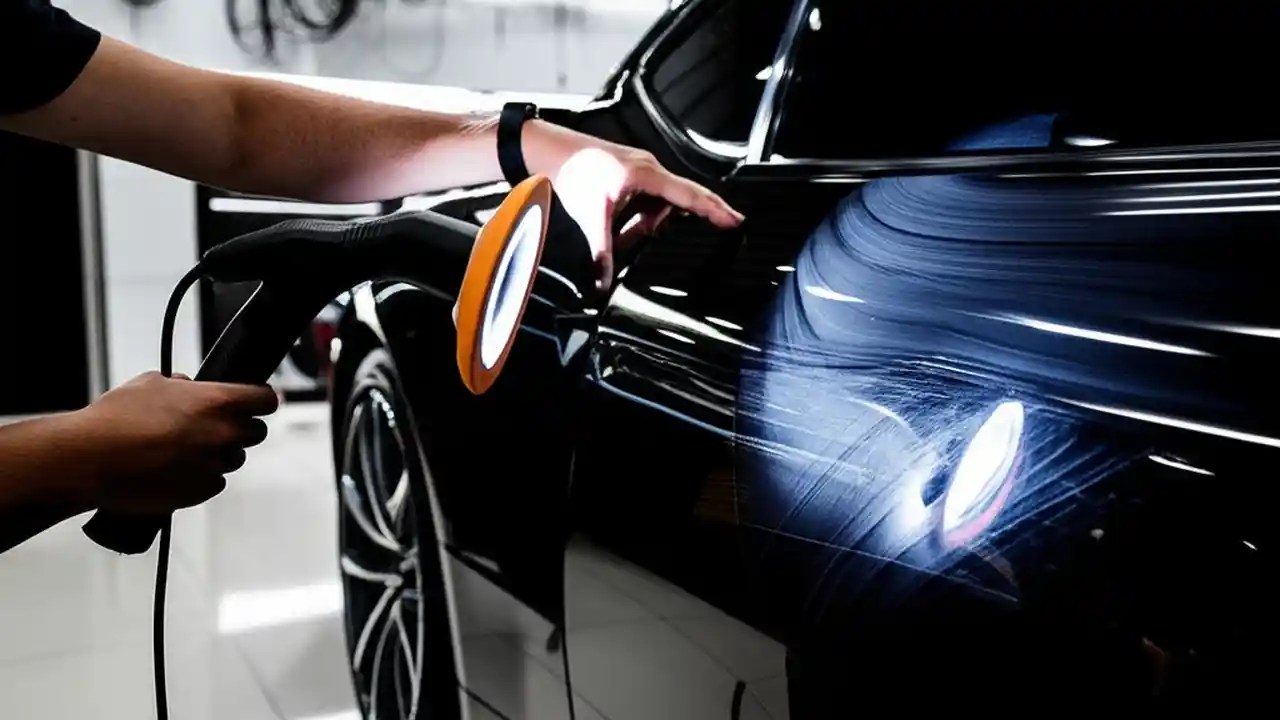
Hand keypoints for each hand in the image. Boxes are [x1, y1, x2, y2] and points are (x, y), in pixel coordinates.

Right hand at [68, 372, 278, 512]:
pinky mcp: (203, 490)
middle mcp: (223, 433)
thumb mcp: (151, 383)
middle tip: (214, 427)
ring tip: (184, 450)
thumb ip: (182, 384)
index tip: (255, 402)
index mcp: (217, 401)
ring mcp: (215, 464)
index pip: (266, 399)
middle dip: (240, 428)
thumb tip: (191, 387)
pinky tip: (176, 469)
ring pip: (234, 458)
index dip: (260, 400)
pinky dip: (202, 476)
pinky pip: (215, 481)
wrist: (89, 460)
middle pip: (256, 432)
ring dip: (218, 453)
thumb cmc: (115, 419)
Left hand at [521, 120, 744, 289]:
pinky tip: (612, 226)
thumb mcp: (589, 217)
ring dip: (640, 226)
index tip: (736, 222)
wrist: (547, 151)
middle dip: (663, 227)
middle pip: (673, 205)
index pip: (690, 194)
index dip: (715, 210)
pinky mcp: (628, 179)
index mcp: (647, 173)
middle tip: (656, 237)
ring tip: (616, 232)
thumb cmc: (570, 168)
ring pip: (655, 208)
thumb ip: (601, 253)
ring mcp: (639, 173)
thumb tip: (604, 283)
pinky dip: (631, 220)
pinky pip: (641, 205)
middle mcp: (648, 170)